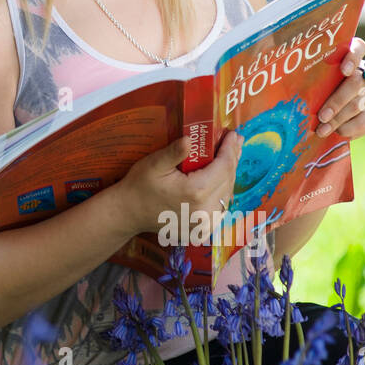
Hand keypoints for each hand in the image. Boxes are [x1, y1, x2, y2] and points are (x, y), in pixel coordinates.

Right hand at [115, 131, 240, 237]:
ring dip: (229, 175)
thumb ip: (174, 152)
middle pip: (228, 180)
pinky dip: (223, 192)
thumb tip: (190, 139)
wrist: (129, 213)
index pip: (223, 167)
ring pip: (227, 194)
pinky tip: (221, 179)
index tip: (232, 134)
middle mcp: (205, 210)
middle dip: (232, 159)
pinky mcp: (202, 229)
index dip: (229, 149)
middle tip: (235, 141)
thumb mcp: (154, 164)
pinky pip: (220, 208)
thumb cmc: (139, 186)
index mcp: (196, 191)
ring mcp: (205, 223)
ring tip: (230, 156)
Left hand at [315, 36, 364, 139]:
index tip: (344, 71)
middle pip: (356, 82)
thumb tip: (282, 89)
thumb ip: (309, 79)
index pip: (358, 48)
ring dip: (340, 119)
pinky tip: (337, 135)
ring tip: (323, 131)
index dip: (353, 57)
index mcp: (350, 56)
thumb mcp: (314, 77)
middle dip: (338, 101)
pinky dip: (351, 129)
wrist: (335, 103)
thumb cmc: (317, 85)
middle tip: (322, 116)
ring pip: (361, 104)